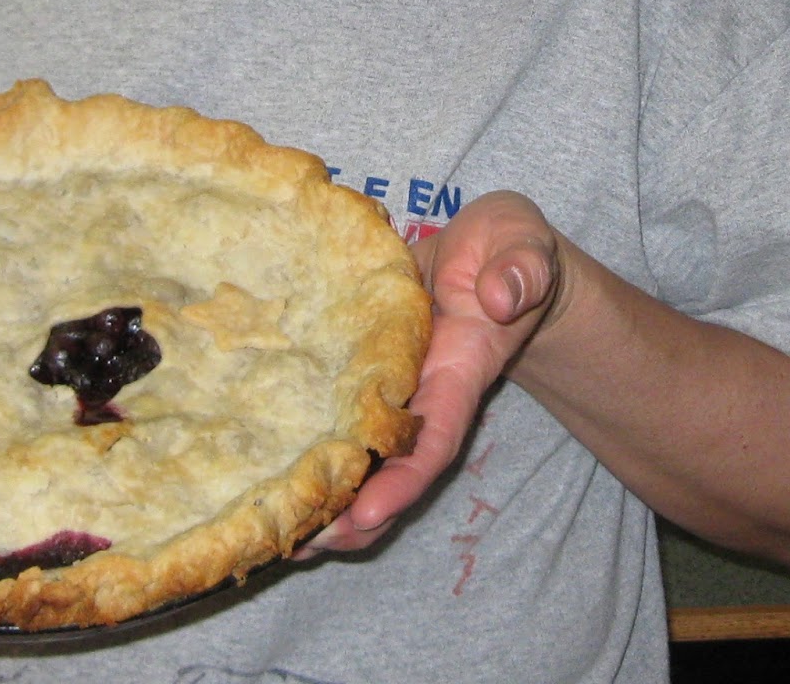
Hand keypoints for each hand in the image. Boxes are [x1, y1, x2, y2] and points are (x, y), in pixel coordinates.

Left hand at [297, 191, 565, 556]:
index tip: (365, 514)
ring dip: (325, 494)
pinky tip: (266, 470)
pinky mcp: (363, 368)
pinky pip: (337, 414)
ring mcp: (393, 385)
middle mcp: (425, 391)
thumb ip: (521, 268)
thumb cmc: (508, 247)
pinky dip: (311, 448)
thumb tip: (499, 298)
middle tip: (299, 545)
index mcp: (461, 367)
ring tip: (271, 531)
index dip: (403, 480)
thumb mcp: (523, 243)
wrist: (492, 253)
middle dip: (352, 513)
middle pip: (391, 468)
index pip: (435, 436)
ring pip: (361, 454)